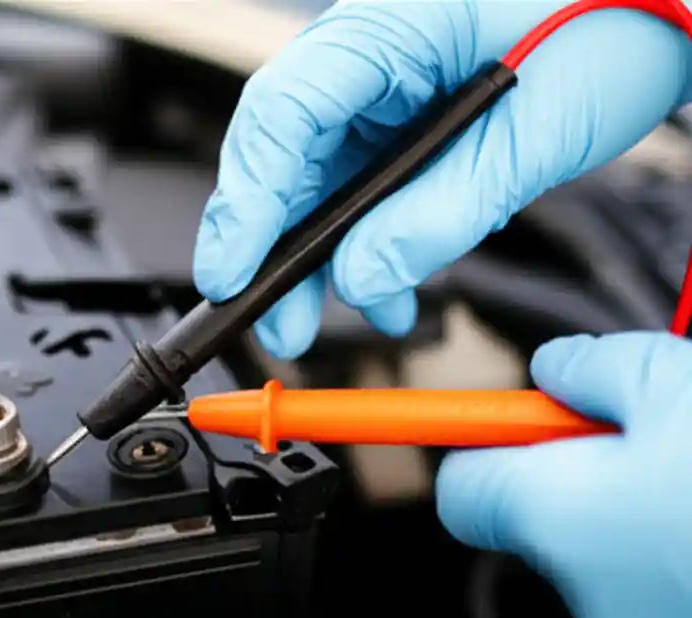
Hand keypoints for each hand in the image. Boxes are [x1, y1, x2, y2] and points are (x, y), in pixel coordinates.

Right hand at [194, 0, 691, 358]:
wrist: (664, 9)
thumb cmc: (614, 25)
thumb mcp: (531, 136)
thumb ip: (439, 215)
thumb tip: (361, 279)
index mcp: (382, 27)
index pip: (282, 114)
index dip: (247, 201)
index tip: (233, 275)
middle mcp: (363, 52)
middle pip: (283, 154)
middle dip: (274, 247)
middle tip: (280, 323)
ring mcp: (377, 84)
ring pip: (313, 179)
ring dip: (318, 256)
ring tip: (325, 321)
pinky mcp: (396, 117)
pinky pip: (356, 185)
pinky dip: (362, 242)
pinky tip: (382, 288)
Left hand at [438, 332, 691, 617]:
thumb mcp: (663, 377)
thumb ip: (587, 370)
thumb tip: (553, 371)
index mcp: (546, 514)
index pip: (459, 490)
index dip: (481, 442)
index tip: (518, 409)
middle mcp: (576, 583)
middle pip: (536, 513)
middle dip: (574, 461)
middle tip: (642, 420)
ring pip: (604, 541)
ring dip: (634, 494)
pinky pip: (657, 570)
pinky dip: (674, 531)